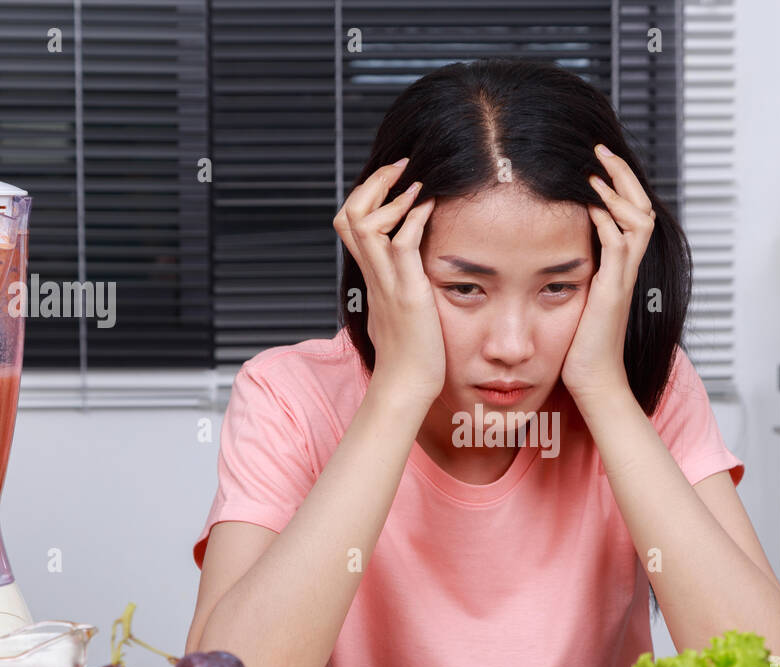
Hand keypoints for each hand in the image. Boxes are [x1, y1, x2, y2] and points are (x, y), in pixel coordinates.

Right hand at [333, 158, 444, 406]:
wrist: (406, 385)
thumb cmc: (408, 355)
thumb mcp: (396, 313)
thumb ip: (396, 289)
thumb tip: (407, 277)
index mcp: (371, 277)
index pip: (350, 225)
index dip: (366, 196)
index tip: (392, 182)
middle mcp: (373, 275)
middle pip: (348, 215)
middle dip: (372, 184)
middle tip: (399, 168)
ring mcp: (388, 283)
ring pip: (365, 224)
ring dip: (390, 197)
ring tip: (415, 183)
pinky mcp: (407, 294)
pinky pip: (402, 247)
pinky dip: (414, 220)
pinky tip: (431, 207)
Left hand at [561, 144, 656, 404]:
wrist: (593, 381)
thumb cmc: (579, 347)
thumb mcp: (576, 298)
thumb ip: (571, 271)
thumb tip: (549, 250)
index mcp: (619, 267)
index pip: (629, 212)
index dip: (618, 184)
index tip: (596, 161)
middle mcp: (626, 268)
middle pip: (642, 206)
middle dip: (623, 175)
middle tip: (601, 149)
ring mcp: (623, 278)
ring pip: (637, 220)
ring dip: (616, 192)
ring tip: (595, 170)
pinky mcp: (613, 291)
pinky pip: (619, 247)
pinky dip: (608, 222)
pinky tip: (592, 205)